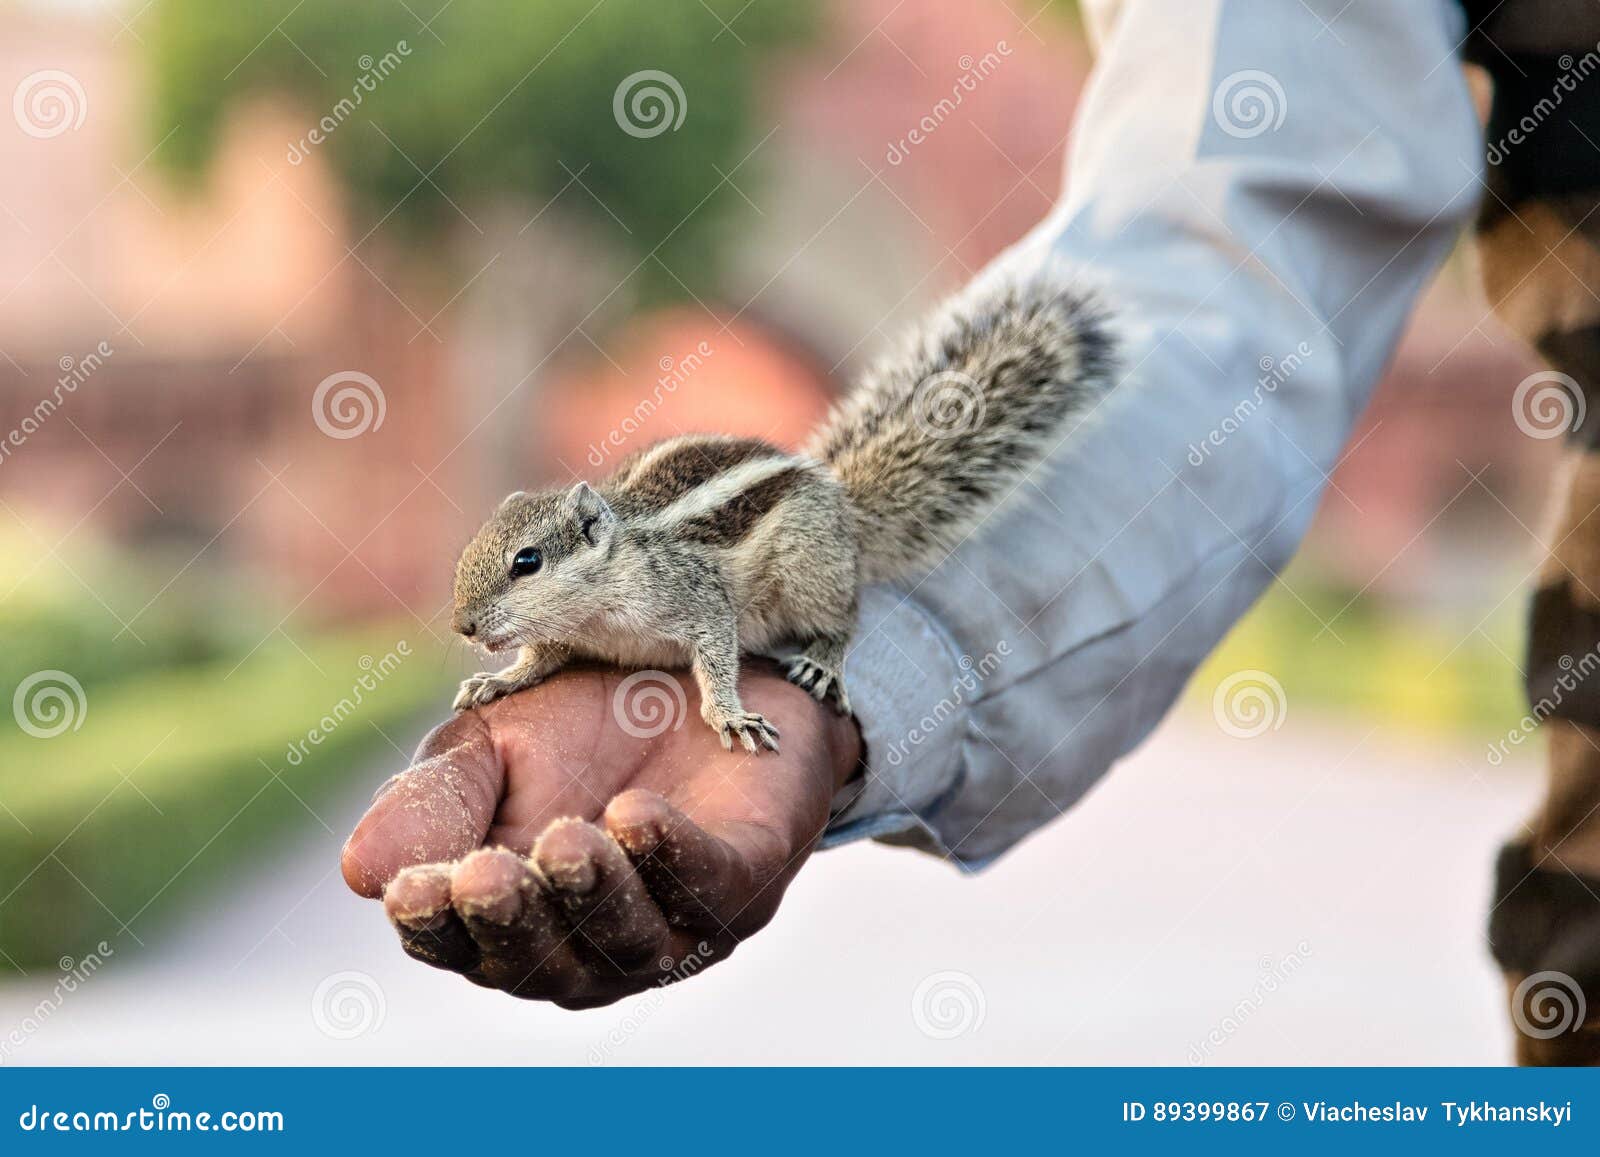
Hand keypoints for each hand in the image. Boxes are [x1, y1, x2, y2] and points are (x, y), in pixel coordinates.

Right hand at [341, 660, 860, 1008]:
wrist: (702, 674)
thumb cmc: (583, 729)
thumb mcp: (488, 747)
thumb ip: (433, 802)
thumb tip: (361, 873)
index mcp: (510, 917)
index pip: (460, 943)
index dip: (437, 925)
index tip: (412, 889)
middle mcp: (588, 943)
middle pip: (543, 962)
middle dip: (514, 921)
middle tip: (482, 875)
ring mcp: (670, 924)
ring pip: (628, 940)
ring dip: (594, 892)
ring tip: (567, 841)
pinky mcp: (741, 882)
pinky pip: (709, 887)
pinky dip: (671, 855)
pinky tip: (634, 816)